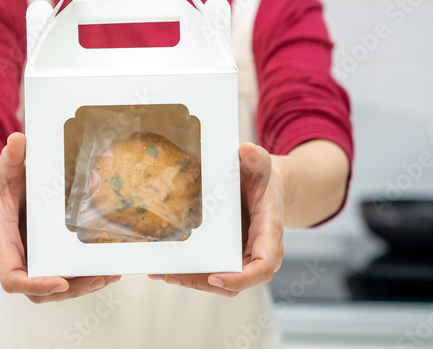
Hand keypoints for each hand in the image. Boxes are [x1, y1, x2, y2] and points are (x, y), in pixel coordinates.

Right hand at [0, 132, 120, 302]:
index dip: (35, 283)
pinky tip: (102, 271)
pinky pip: (55, 278)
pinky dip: (77, 279)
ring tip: (107, 276)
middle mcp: (8, 259)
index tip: (61, 282)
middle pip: (34, 290)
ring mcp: (22, 263)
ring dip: (78, 287)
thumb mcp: (5, 168)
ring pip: (47, 290)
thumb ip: (11, 156)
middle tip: (98, 278)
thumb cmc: (0, 184)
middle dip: (68, 289)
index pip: (12, 275)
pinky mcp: (36, 262)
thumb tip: (17, 140)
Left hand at [148, 142, 283, 295]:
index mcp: (269, 232)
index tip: (215, 277)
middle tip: (172, 275)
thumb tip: (246, 150)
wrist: (265, 185)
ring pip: (221, 281)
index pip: (263, 266)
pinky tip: (166, 267)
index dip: (241, 277)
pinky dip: (191, 271)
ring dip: (191, 280)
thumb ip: (257, 158)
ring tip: (162, 273)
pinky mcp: (228, 254)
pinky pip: (211, 270)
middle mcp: (258, 250)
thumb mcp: (262, 164)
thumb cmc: (263, 177)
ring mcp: (243, 255)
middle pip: (235, 281)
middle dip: (203, 282)